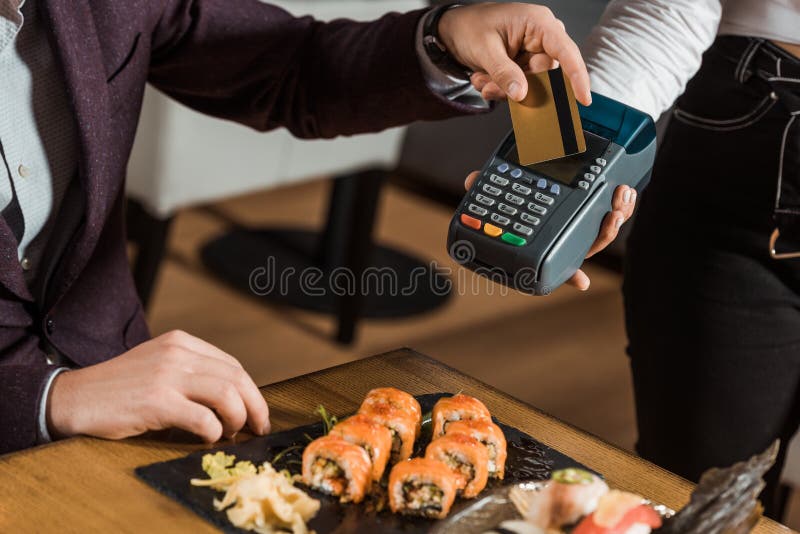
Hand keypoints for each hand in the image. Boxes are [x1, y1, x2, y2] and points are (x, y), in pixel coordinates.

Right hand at [47, 330, 269, 441]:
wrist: (74, 397)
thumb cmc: (119, 389)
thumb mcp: (159, 366)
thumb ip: (192, 375)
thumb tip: (233, 402)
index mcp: (182, 342)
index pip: (233, 365)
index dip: (251, 392)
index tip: (257, 412)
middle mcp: (178, 354)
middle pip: (237, 378)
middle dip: (255, 407)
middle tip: (258, 427)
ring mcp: (167, 375)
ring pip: (227, 395)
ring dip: (237, 419)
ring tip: (230, 433)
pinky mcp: (156, 401)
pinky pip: (203, 418)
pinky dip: (213, 431)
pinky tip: (207, 437)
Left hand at [437, 3, 590, 103]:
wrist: (452, 30)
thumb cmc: (469, 27)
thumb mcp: (484, 50)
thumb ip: (504, 73)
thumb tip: (522, 94)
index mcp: (538, 23)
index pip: (565, 51)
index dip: (577, 75)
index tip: (583, 98)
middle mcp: (541, 37)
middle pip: (546, 74)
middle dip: (518, 85)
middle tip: (490, 85)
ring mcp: (532, 51)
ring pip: (532, 84)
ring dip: (505, 87)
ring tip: (483, 78)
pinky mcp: (524, 64)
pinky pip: (521, 85)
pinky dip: (502, 87)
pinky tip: (485, 78)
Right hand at [464, 172, 636, 289]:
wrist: (536, 168)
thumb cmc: (516, 188)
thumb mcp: (499, 189)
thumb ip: (485, 187)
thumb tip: (470, 180)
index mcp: (549, 242)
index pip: (561, 262)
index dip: (572, 274)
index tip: (581, 281)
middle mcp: (569, 237)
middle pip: (593, 243)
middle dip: (607, 231)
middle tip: (612, 214)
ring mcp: (585, 222)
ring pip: (607, 227)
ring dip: (620, 213)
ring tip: (621, 193)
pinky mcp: (598, 203)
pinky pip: (613, 208)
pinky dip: (622, 202)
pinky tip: (625, 188)